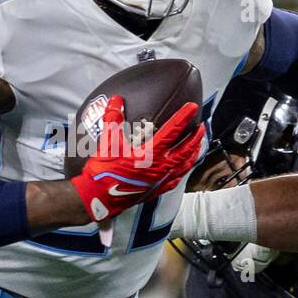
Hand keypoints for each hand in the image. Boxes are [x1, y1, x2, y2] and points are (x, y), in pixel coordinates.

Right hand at [70, 95, 203, 221]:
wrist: (96, 198)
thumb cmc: (103, 171)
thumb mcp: (107, 142)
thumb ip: (113, 119)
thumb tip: (116, 100)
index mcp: (150, 154)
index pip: (172, 130)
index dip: (183, 117)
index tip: (192, 107)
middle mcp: (159, 168)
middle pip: (185, 150)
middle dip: (195, 137)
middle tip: (201, 127)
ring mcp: (159, 181)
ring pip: (184, 166)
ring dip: (193, 154)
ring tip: (197, 146)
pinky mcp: (154, 191)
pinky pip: (174, 181)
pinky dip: (182, 172)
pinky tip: (182, 169)